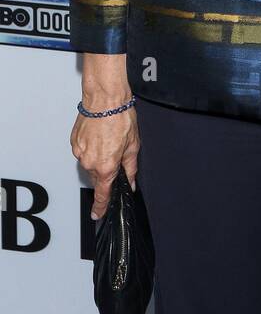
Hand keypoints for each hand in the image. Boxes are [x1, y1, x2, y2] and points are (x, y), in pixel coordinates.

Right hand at [70, 53, 139, 219]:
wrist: (105, 99)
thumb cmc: (120, 118)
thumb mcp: (133, 145)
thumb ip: (130, 168)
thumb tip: (131, 182)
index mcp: (106, 167)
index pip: (102, 194)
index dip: (101, 206)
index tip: (98, 214)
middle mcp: (89, 162)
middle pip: (97, 177)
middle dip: (106, 171)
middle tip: (116, 153)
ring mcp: (79, 152)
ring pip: (89, 164)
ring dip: (98, 158)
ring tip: (108, 140)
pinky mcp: (74, 143)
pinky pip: (83, 152)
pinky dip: (91, 148)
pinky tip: (100, 136)